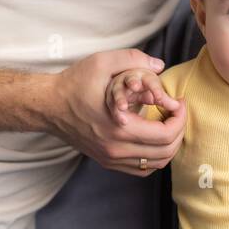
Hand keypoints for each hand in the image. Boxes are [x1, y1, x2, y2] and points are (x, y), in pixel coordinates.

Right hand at [40, 49, 186, 175]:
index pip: (165, 135)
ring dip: (169, 145)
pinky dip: (154, 157)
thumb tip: (160, 65)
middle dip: (178, 130)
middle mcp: (116, 149)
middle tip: (178, 112)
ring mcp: (110, 158)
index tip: (179, 102)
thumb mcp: (102, 62)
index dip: (180, 119)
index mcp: (119, 128)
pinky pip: (140, 169)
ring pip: (155, 164)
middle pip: (165, 152)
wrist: (48, 105)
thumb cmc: (74, 83)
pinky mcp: (106, 160)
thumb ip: (133, 59)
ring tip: (168, 123)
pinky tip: (154, 138)